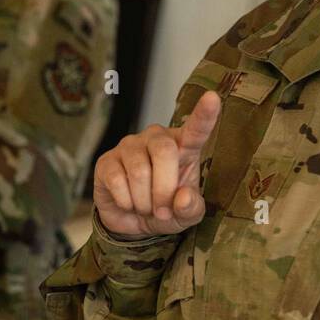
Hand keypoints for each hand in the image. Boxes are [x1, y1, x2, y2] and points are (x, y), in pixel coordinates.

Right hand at [93, 91, 219, 238]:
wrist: (132, 221)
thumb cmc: (166, 209)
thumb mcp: (186, 216)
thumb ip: (191, 208)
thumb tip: (183, 197)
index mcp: (183, 146)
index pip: (195, 129)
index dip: (204, 115)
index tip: (212, 98)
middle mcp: (156, 138)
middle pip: (164, 151)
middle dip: (164, 189)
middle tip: (163, 211)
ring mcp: (129, 146)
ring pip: (139, 171)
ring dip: (144, 201)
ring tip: (145, 207)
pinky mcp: (106, 160)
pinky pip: (117, 181)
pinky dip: (126, 202)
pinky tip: (128, 202)